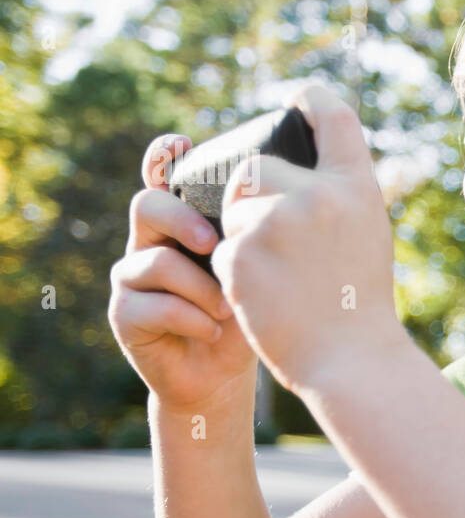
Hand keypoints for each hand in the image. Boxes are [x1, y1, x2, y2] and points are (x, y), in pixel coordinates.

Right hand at [108, 134, 258, 411]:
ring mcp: (133, 277)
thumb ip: (261, 232)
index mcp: (184, 221)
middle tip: (214, 243)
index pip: (164, 176)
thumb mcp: (264, 267)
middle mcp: (152, 241)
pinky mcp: (125, 314)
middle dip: (181, 220)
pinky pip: (153, 305)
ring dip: (200, 287)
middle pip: (148, 205)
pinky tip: (215, 330)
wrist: (226, 374)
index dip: (163, 156)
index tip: (181, 144)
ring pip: (153, 261)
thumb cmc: (251, 312)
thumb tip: (287, 194)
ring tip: (228, 307)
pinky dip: (193, 318)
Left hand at [212, 84, 407, 396]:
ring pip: (234, 208)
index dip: (311, 98)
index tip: (298, 98)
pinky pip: (222, 247)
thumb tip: (297, 167)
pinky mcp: (241, 252)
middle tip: (273, 235)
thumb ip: (336, 195)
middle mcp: (317, 195)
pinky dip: (236, 271)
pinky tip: (265, 295)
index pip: (332, 114)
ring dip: (243, 236)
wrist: (350, 360)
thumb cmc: (361, 302)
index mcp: (356, 187)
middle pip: (257, 165)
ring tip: (279, 276)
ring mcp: (275, 221)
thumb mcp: (368, 234)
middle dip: (253, 194)